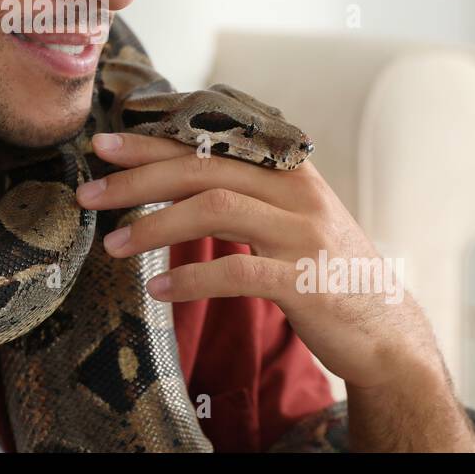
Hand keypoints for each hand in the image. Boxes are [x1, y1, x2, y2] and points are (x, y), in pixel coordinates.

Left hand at [76, 131, 444, 389]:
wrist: (386, 331)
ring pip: (215, 208)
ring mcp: (304, 234)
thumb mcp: (287, 218)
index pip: (208, 143)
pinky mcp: (306, 280)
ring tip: (111, 245)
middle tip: (88, 193)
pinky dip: (191, 278)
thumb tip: (169, 176)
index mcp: (287, 169)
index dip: (152, 142)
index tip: (103, 144)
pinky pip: (237, 271)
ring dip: (153, 226)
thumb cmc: (321, 271)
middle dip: (138, 179)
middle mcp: (297, 191)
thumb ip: (242, 192)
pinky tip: (158, 289)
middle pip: (202, 168)